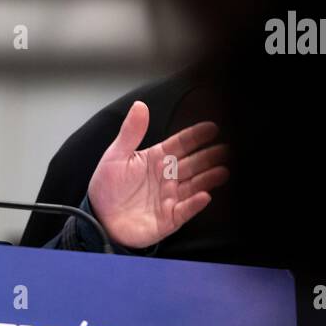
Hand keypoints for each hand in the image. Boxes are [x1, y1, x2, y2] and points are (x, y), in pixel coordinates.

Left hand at [87, 101, 228, 248]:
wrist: (98, 219)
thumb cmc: (107, 187)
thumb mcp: (115, 156)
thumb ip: (130, 132)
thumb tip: (139, 106)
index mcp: (156, 159)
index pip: (181, 144)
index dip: (196, 136)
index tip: (212, 128)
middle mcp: (167, 177)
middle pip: (193, 163)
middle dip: (210, 156)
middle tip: (227, 149)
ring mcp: (170, 197)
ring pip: (195, 185)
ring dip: (209, 178)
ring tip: (224, 170)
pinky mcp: (169, 218)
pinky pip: (185, 210)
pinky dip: (195, 203)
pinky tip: (204, 195)